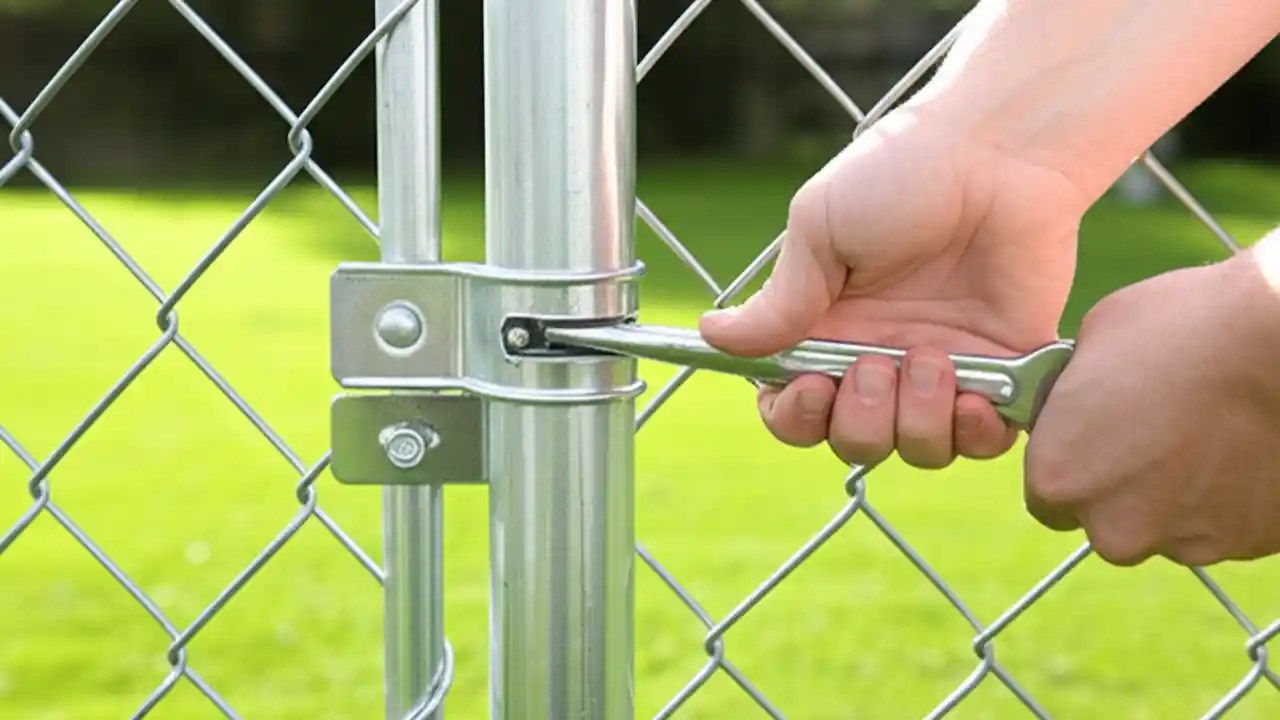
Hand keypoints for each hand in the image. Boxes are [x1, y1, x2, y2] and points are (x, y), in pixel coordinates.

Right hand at [699, 104, 1089, 467]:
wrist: (998, 153)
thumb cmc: (901, 175)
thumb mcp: (820, 230)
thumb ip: (777, 300)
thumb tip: (710, 335)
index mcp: (827, 329)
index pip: (793, 407)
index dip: (795, 417)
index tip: (812, 387)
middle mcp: (880, 358)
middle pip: (852, 442)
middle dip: (859, 421)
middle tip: (875, 364)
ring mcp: (941, 370)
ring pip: (916, 450)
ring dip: (916, 420)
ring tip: (933, 358)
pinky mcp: (1003, 372)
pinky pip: (983, 441)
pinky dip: (975, 433)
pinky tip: (975, 393)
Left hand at [1025, 240, 1279, 566]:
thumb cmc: (1185, 329)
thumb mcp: (1096, 340)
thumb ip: (1073, 393)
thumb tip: (1079, 403)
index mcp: (1059, 477)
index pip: (1047, 494)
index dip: (1071, 463)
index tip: (1095, 438)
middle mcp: (1115, 526)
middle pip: (1108, 520)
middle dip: (1124, 486)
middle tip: (1155, 433)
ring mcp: (1184, 542)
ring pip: (1168, 526)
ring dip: (1177, 493)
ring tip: (1206, 435)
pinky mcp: (1244, 544)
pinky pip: (1222, 525)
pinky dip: (1227, 497)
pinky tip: (1241, 449)